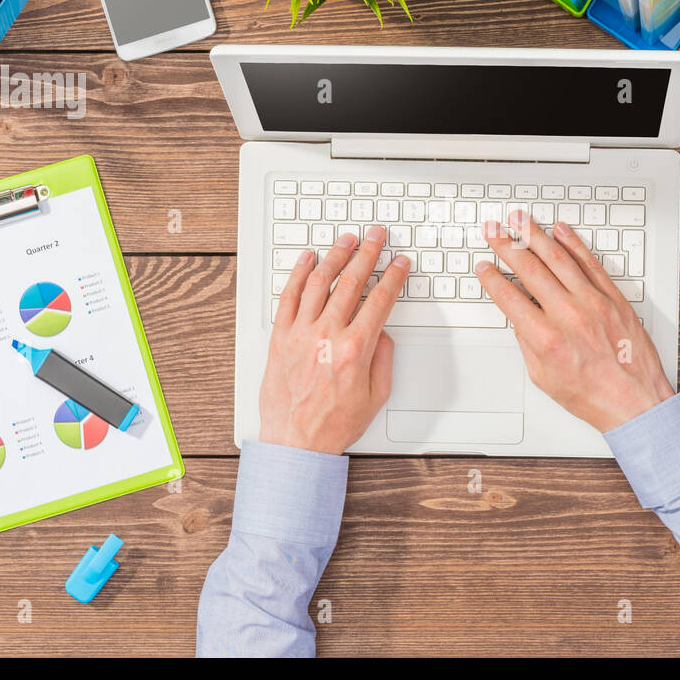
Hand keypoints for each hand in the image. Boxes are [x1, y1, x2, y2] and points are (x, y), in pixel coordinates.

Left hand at [259, 226, 409, 454]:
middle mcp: (327, 336)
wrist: (295, 443)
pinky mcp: (280, 338)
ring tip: (346, 240)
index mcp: (355, 349)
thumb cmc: (333, 424)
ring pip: (319, 283)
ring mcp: (300, 334)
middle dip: (367, 254)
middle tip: (375, 236)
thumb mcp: (376, 395)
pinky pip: (288, 297)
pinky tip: (307, 259)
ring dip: (336, 256)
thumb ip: (383, 357)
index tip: (399, 263)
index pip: (380, 300)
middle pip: (352, 283)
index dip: (394, 277)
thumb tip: (381, 331)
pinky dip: (298, 274)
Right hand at [476, 211, 673, 431]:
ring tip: (520, 219)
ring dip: (535, 235)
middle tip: (494, 230)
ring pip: (559, 258)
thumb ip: (527, 343)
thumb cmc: (593, 395)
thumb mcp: (543, 377)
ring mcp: (593, 303)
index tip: (484, 266)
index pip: (509, 297)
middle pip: (529, 269)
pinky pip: (590, 263)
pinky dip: (574, 244)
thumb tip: (519, 318)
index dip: (492, 278)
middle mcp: (568, 315)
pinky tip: (560, 231)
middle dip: (506, 245)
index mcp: (545, 338)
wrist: (635, 401)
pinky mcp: (614, 298)